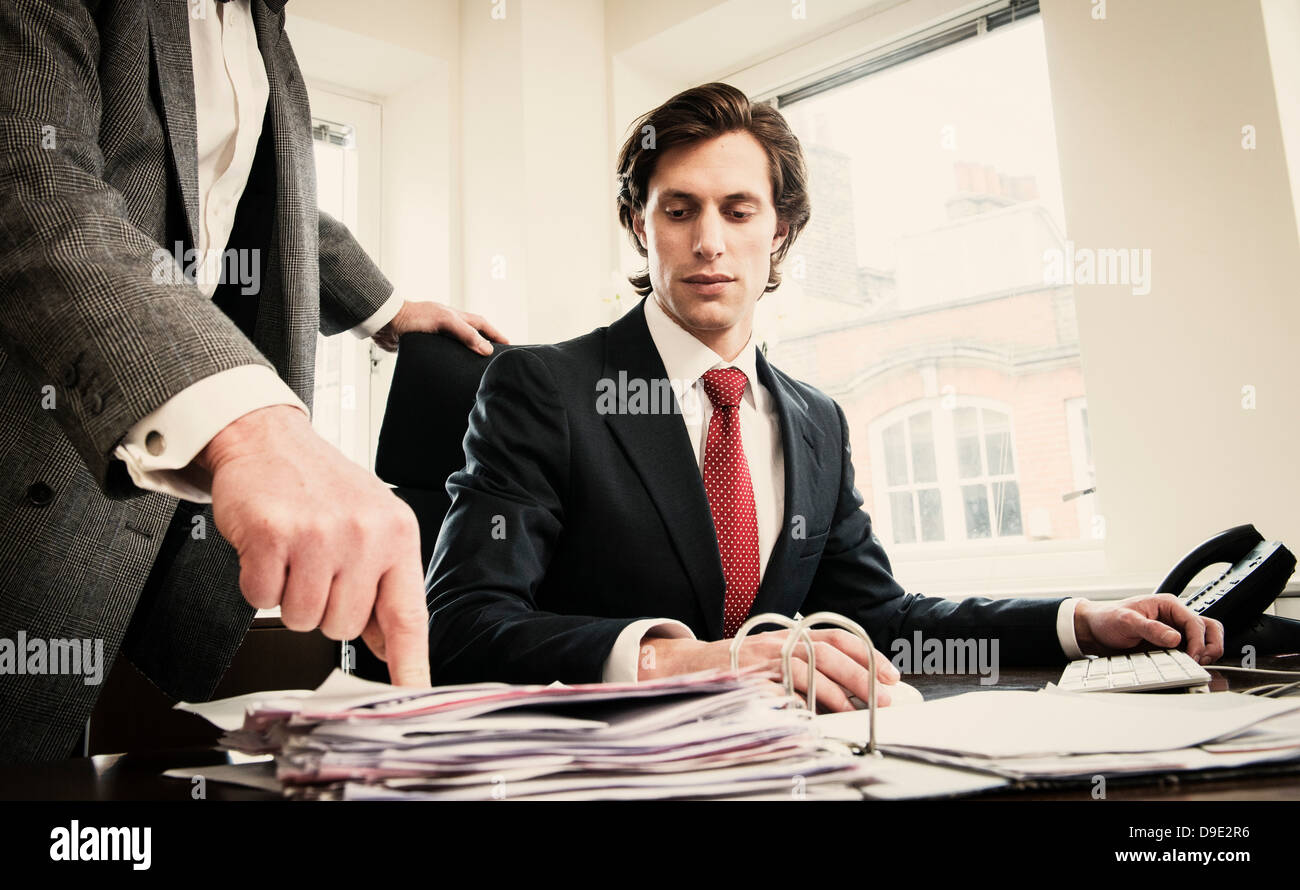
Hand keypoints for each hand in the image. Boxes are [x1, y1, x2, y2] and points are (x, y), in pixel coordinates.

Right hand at [195, 405, 430, 686]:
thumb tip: (391, 646)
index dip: (411, 664)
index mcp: (397, 535)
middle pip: (343, 627)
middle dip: (323, 607)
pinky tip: (269, 548)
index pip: (408, 616)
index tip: (416, 695)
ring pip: (302, 619)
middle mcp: (364, 534)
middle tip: (315, 567)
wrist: (268, 437)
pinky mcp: (272, 535)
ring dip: (289, 596)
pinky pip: (262, 600)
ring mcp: (319, 535)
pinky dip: (258, 581)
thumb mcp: (370, 526)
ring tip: (294, 555)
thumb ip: (383, 585)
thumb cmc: (319, 484)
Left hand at [372, 300, 508, 355]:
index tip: (508, 344)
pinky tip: (454, 371)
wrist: (386, 323)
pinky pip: (444, 355)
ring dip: (468, 355)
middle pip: (473, 335)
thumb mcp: (445, 322)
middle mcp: (448, 325)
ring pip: (458, 347)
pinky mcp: (426, 347)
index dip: (496, 334)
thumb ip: (466, 334)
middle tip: (496, 358)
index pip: (482, 325)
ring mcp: (437, 336)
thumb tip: (486, 349)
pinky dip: (452, 362)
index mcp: (455, 316)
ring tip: (479, 368)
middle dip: (485, 344)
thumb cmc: (413, 317)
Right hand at [640, 629, 899, 710]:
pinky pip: (783, 685)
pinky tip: (817, 713)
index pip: (838, 636)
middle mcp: (782, 638)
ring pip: (810, 666)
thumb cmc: (741, 666)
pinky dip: (802, 698)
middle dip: (861, 674)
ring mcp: (766, 655)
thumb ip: (808, 666)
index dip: (868, 653)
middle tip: (883, 696)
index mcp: (793, 633)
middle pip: (829, 652)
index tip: (891, 674)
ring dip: (838, 688)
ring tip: (858, 707)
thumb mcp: (778, 657)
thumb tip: (851, 690)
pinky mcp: (752, 673)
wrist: (692, 665)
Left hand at [1074, 594, 1224, 664]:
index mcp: (1168, 605)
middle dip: (1210, 645)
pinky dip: (1197, 658)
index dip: (1197, 641)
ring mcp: (1175, 631)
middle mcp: (1175, 616)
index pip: (1195, 622)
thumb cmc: (1107, 619)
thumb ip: (1150, 628)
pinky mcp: (1171, 644)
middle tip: (1199, 661)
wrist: (1095, 630)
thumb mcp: (1125, 621)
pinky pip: (1192, 650)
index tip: (1192, 657)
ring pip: (1206, 638)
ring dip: (1208, 651)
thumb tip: (1175, 638)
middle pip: (1209, 628)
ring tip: (1197, 664)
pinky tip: (1188, 666)